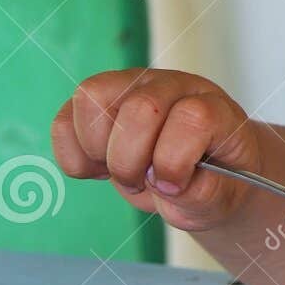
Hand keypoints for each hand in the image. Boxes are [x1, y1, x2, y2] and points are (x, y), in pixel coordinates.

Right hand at [50, 68, 264, 232]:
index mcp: (213, 108)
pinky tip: (99, 168)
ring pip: (92, 99)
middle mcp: (171, 87)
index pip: (193, 116)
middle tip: (142, 183)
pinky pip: (63, 121)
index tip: (172, 187)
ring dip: (98, 151)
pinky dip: (72, 156)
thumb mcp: (221, 197)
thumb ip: (202, 192)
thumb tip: (164, 183)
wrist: (198, 177)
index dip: (175, 160)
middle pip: (139, 107)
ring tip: (122, 172)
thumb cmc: (212, 183)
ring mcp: (130, 86)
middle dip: (131, 161)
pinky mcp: (95, 102)